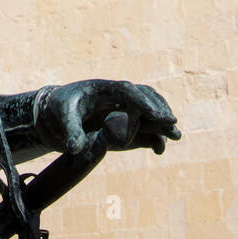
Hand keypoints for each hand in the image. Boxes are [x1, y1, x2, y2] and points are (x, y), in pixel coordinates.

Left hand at [34, 79, 180, 156]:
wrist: (62, 113)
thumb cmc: (63, 107)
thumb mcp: (64, 116)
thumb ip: (71, 130)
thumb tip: (75, 148)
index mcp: (105, 88)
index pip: (128, 91)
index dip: (142, 102)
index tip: (156, 114)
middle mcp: (119, 97)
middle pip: (145, 98)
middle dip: (159, 109)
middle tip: (171, 123)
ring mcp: (125, 110)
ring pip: (150, 111)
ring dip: (163, 122)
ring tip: (175, 135)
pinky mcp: (127, 125)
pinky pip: (145, 128)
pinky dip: (154, 137)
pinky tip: (159, 149)